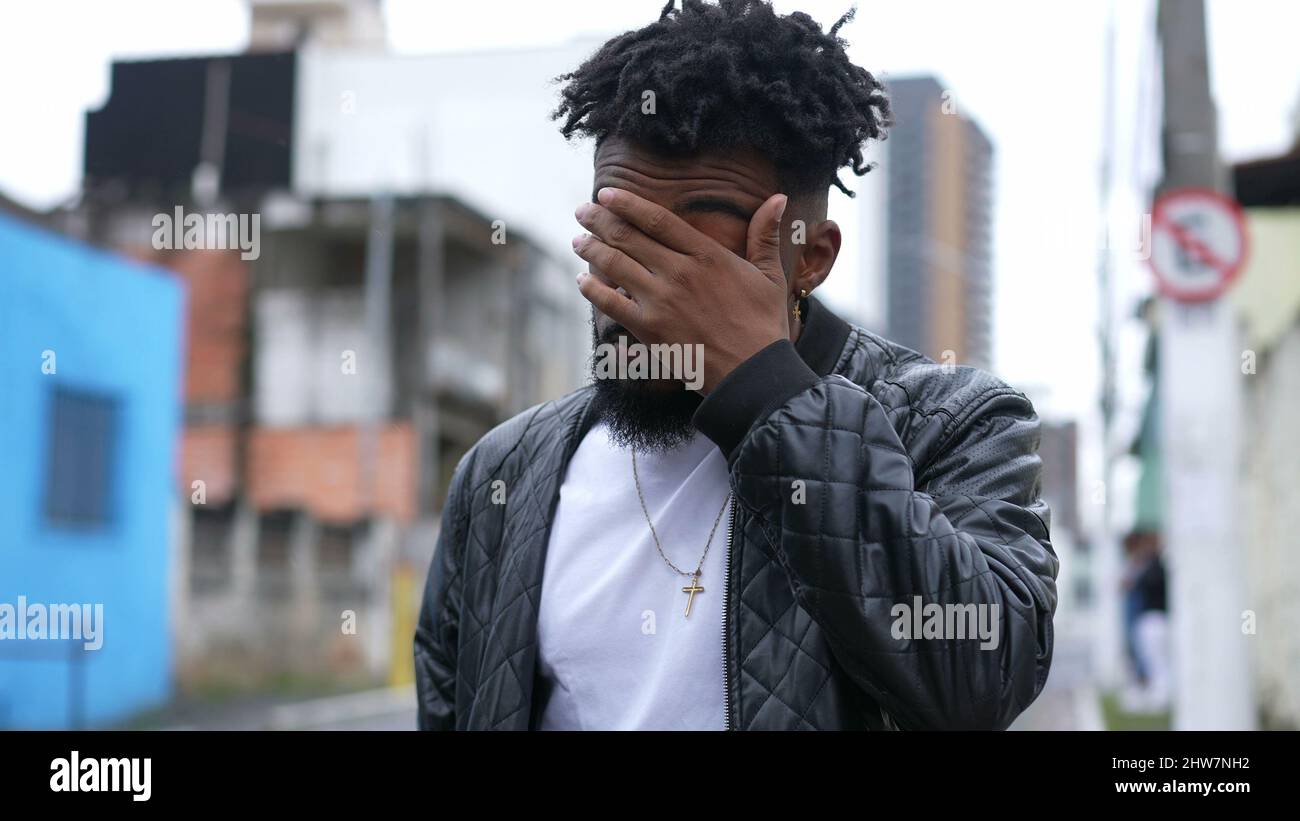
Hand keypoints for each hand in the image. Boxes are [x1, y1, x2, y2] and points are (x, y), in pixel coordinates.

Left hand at [572, 187, 790, 393]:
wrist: (753, 373)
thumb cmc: (764, 325)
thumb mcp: (769, 275)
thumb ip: (765, 235)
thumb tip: (778, 197)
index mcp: (707, 255)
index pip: (656, 219)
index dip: (626, 203)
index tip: (607, 193)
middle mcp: (679, 272)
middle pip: (628, 237)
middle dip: (599, 220)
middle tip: (582, 211)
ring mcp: (661, 301)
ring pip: (614, 265)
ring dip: (591, 249)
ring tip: (578, 240)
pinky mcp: (649, 329)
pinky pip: (610, 303)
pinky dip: (592, 289)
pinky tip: (581, 281)